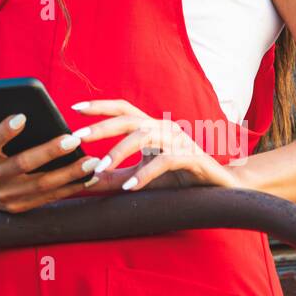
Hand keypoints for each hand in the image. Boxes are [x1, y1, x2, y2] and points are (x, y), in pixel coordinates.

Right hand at [0, 114, 101, 212]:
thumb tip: (36, 111)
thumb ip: (4, 129)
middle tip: (74, 139)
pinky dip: (70, 188)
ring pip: (41, 185)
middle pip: (23, 164)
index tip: (22, 117)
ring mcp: (5, 196)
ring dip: (69, 174)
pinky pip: (48, 198)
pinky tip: (88, 178)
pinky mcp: (18, 207)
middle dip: (50, 152)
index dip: (5, 131)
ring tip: (91, 161)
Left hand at [71, 99, 246, 192]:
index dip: (100, 106)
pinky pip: (165, 161)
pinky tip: (130, 187)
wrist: (221, 189)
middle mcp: (164, 128)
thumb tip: (85, 179)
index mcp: (152, 127)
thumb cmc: (179, 179)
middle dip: (101, 127)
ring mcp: (179, 140)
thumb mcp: (141, 178)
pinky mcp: (192, 158)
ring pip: (144, 136)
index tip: (74, 108)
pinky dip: (145, 174)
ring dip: (118, 152)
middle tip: (77, 137)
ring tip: (99, 169)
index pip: (123, 109)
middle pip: (128, 119)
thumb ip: (116, 177)